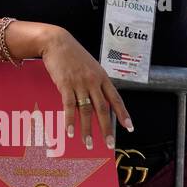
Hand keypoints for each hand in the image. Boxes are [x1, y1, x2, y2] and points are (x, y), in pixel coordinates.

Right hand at [38, 26, 132, 150]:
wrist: (57, 42)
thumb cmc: (73, 55)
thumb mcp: (90, 66)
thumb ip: (95, 82)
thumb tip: (98, 99)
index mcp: (102, 77)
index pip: (116, 99)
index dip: (123, 114)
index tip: (129, 127)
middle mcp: (93, 81)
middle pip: (102, 109)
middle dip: (106, 128)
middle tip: (109, 144)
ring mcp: (79, 83)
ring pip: (86, 110)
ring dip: (87, 129)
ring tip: (87, 143)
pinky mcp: (65, 85)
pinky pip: (69, 106)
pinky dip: (70, 120)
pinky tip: (70, 131)